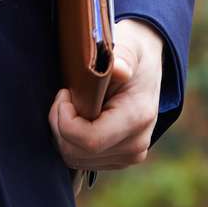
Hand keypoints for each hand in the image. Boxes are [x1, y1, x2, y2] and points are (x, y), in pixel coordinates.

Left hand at [48, 18, 163, 172]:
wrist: (148, 66)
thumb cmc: (133, 54)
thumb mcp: (129, 47)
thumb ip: (122, 57)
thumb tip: (119, 68)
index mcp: (137, 117)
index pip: (90, 140)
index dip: (66, 120)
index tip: (65, 93)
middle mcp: (136, 144)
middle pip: (77, 153)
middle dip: (60, 125)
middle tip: (65, 96)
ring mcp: (129, 155)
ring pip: (75, 159)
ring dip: (63, 133)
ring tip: (72, 104)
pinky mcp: (120, 159)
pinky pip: (81, 159)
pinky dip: (71, 140)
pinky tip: (78, 117)